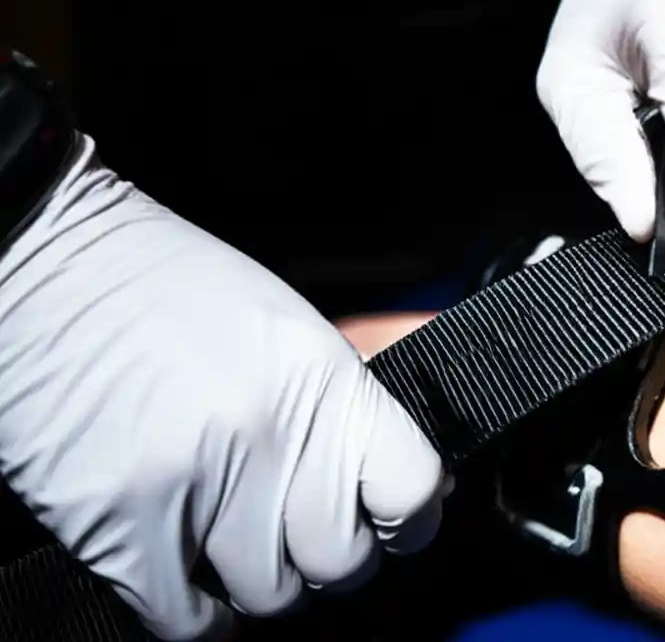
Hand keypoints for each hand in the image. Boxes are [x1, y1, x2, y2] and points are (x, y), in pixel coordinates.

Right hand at [0, 136, 445, 639]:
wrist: (46, 264)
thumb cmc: (164, 288)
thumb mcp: (285, 326)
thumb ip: (340, 404)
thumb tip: (393, 474)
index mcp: (323, 380)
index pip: (412, 489)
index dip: (409, 520)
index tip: (393, 526)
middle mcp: (272, 435)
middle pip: (343, 560)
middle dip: (332, 561)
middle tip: (307, 541)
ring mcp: (198, 485)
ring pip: (272, 597)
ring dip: (263, 584)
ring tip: (241, 550)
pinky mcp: (123, 527)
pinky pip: (187, 619)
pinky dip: (198, 617)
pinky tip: (194, 584)